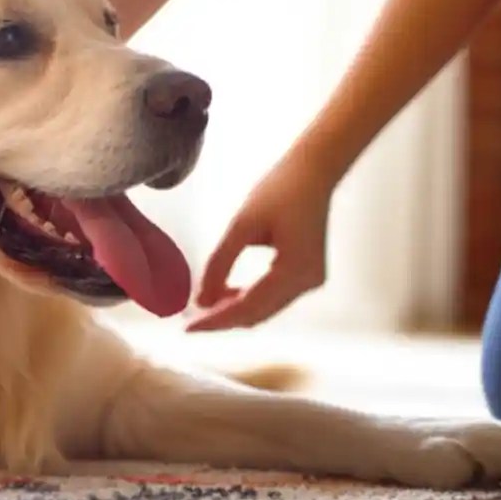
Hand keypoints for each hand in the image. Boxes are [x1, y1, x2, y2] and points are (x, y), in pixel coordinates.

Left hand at [186, 147, 336, 331]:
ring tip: (202, 307)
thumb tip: (201, 300)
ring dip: (234, 311)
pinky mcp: (306, 274)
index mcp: (295, 271)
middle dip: (223, 319)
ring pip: (265, 309)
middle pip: (258, 315)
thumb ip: (220, 264)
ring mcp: (310, 280)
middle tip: (189, 320)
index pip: (248, 308)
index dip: (216, 321)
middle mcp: (307, 283)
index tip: (187, 328)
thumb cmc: (279, 190)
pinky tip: (224, 294)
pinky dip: (248, 299)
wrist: (313, 170)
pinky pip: (272, 297)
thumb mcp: (242, 225)